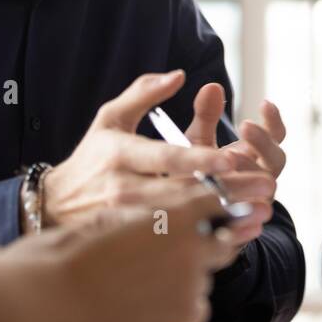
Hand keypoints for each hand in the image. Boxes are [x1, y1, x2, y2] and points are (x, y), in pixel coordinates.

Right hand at [10, 187, 232, 321]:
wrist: (45, 299)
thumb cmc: (65, 253)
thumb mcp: (106, 217)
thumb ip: (144, 213)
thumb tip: (168, 216)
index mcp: (168, 210)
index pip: (211, 198)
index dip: (212, 201)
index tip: (213, 207)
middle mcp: (187, 246)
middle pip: (222, 235)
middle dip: (211, 237)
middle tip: (186, 243)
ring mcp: (188, 284)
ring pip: (208, 272)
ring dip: (192, 270)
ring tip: (152, 274)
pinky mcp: (180, 317)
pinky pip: (196, 304)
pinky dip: (180, 300)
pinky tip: (150, 297)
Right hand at [39, 70, 258, 232]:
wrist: (54, 206)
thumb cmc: (91, 157)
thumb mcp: (110, 117)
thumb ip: (144, 92)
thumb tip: (180, 74)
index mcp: (119, 153)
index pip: (165, 157)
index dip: (200, 158)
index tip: (233, 158)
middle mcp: (122, 189)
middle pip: (182, 192)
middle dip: (228, 190)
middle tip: (267, 186)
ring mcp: (126, 222)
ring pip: (181, 222)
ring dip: (224, 218)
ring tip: (260, 212)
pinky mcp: (130, 245)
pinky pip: (173, 246)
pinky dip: (206, 242)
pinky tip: (234, 236)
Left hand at [185, 82, 284, 246]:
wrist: (185, 218)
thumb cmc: (195, 173)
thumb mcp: (197, 143)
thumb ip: (205, 117)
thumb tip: (212, 85)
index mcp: (254, 156)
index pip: (275, 137)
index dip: (274, 121)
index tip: (265, 102)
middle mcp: (260, 179)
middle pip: (277, 161)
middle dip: (263, 143)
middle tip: (245, 126)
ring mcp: (254, 206)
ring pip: (265, 191)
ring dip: (251, 172)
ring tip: (229, 158)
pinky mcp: (240, 232)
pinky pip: (246, 227)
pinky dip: (241, 219)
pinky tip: (228, 209)